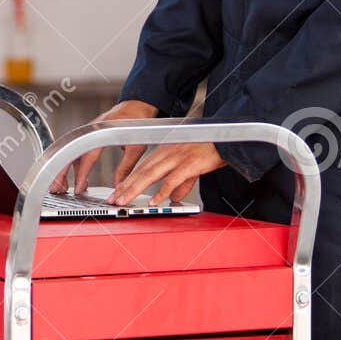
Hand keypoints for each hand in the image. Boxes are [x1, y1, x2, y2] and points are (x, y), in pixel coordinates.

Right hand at [49, 99, 161, 194]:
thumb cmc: (138, 123)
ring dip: (66, 170)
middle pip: (70, 154)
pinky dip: (74, 164)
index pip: (86, 157)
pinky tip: (79, 176)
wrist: (138, 105)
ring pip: (72, 152)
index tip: (78, 189)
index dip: (81, 175)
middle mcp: (90, 130)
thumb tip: (119, 186)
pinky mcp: (88, 133)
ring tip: (64, 187)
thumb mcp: (136, 148)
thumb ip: (126, 168)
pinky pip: (77, 149)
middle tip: (56, 188)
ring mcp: (87, 131)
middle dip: (61, 172)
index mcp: (100, 133)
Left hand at [109, 141, 224, 206]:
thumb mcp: (191, 165)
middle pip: (141, 172)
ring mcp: (176, 158)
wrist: (227, 138)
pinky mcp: (189, 164)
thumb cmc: (209, 149)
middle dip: (125, 187)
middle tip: (113, 200)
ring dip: (134, 189)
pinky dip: (161, 192)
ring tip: (124, 201)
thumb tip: (173, 198)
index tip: (117, 191)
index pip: (141, 167)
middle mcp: (167, 153)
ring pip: (150, 175)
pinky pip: (171, 180)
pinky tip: (153, 201)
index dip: (128, 180)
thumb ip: (181, 183)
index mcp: (165, 151)